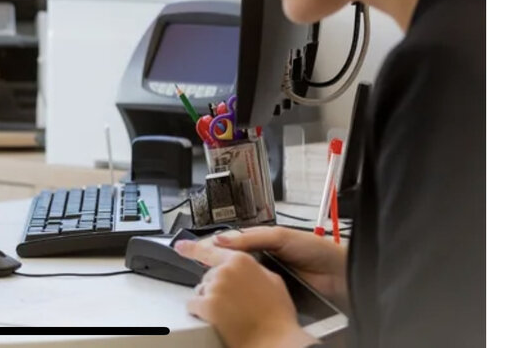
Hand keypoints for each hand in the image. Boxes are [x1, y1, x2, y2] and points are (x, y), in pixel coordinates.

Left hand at [175, 239, 314, 347]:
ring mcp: (214, 287)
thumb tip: (244, 269)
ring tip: (229, 313)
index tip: (180, 245)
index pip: (211, 250)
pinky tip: (217, 318)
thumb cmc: (277, 315)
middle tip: (234, 303)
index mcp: (241, 261)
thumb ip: (253, 269)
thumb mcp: (273, 281)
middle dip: (217, 287)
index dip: (192, 247)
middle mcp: (225, 270)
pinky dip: (199, 312)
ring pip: (201, 291)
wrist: (274, 340)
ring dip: (209, 300)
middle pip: (209, 276)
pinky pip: (193, 305)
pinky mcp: (206, 305)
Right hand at [210, 226, 349, 311]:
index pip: (229, 240)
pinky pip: (251, 290)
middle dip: (214, 261)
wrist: (338, 275)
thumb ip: (251, 237)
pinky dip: (241, 290)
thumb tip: (223, 238)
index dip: (209, 243)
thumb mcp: (280, 236)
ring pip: (238, 276)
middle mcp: (261, 257)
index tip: (189, 246)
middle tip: (197, 262)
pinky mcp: (270, 291)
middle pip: (230, 259)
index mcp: (261, 239)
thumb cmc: (316, 250)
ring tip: (211, 278)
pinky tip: (232, 291)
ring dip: (227, 278)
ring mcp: (265, 275)